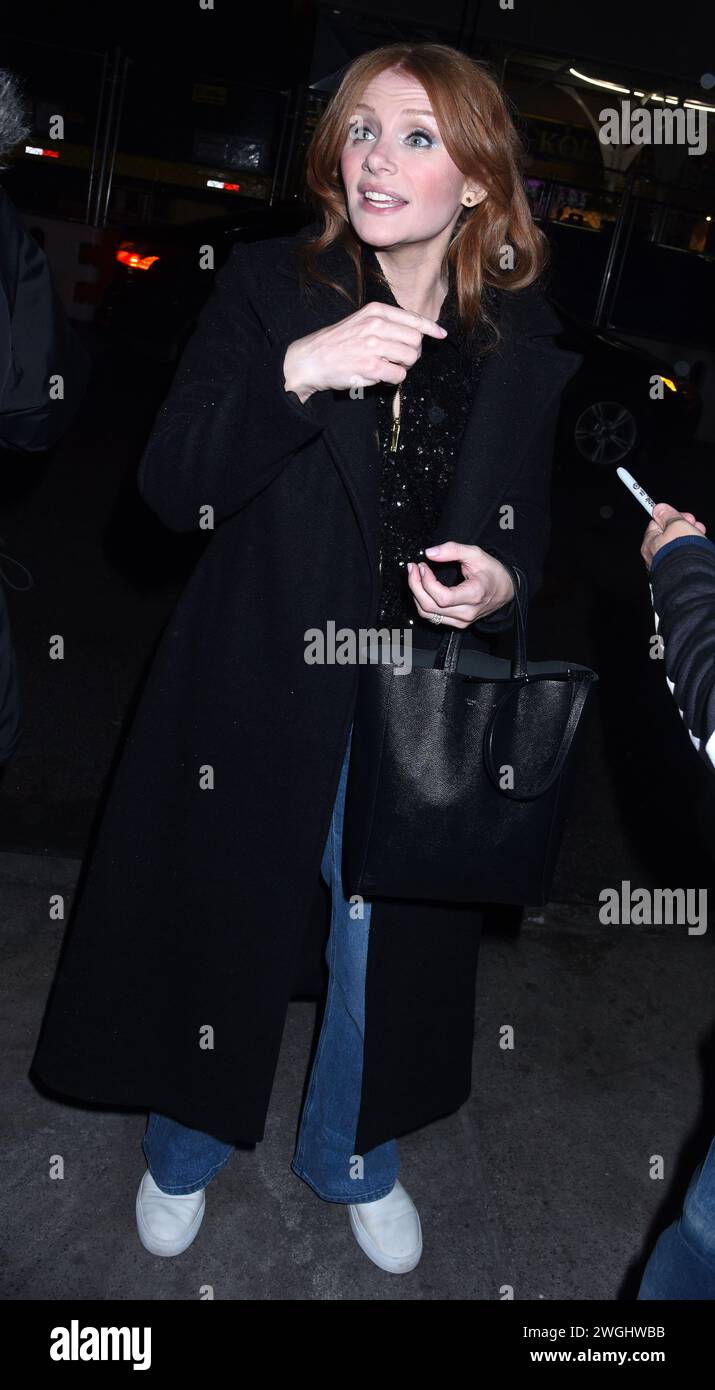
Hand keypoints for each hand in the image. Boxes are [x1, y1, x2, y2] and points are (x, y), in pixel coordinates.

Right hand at [283, 301, 446, 400]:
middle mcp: (376, 325)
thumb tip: (416, 331)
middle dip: (412, 352)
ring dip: (404, 366)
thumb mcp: (361, 321)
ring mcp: (374, 346)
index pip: (413, 319)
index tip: (441, 334)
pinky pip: (399, 375)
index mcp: (375, 311)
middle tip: (398, 358)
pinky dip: (394, 378)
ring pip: (410, 358)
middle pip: (415, 340)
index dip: (430, 328)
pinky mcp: (371, 367)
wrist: (311, 359)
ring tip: (388, 367)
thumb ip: (387, 322)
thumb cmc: (337, 342)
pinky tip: (380, 375)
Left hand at [406, 541, 514, 628]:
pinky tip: (422, 588)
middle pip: (430, 606)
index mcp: (474, 595)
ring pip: (427, 614)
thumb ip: (453, 550)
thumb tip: (430, 553)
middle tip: (413, 568)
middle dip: (415, 585)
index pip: (442, 597)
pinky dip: (422, 602)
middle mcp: (467, 612)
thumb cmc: (492, 572)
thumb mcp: (476, 554)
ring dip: (416, 594)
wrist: (506, 590)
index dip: (426, 582)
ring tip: (415, 576)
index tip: (422, 566)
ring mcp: (461, 620)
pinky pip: (432, 617)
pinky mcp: (457, 623)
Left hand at [640, 501, 706, 570]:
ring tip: (701, 538)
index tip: (685, 516)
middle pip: (669, 535)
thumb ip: (668, 516)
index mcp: (650, 543)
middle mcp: (654, 556)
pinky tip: (700, 551)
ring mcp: (665, 566)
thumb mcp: (677, 525)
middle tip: (695, 526)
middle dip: (684, 528)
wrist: (690, 578)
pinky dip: (691, 553)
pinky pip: (683, 558)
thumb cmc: (681, 551)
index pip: (657, 523)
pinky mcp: (677, 573)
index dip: (672, 517)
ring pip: (678, 547)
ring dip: (691, 539)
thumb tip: (658, 508)